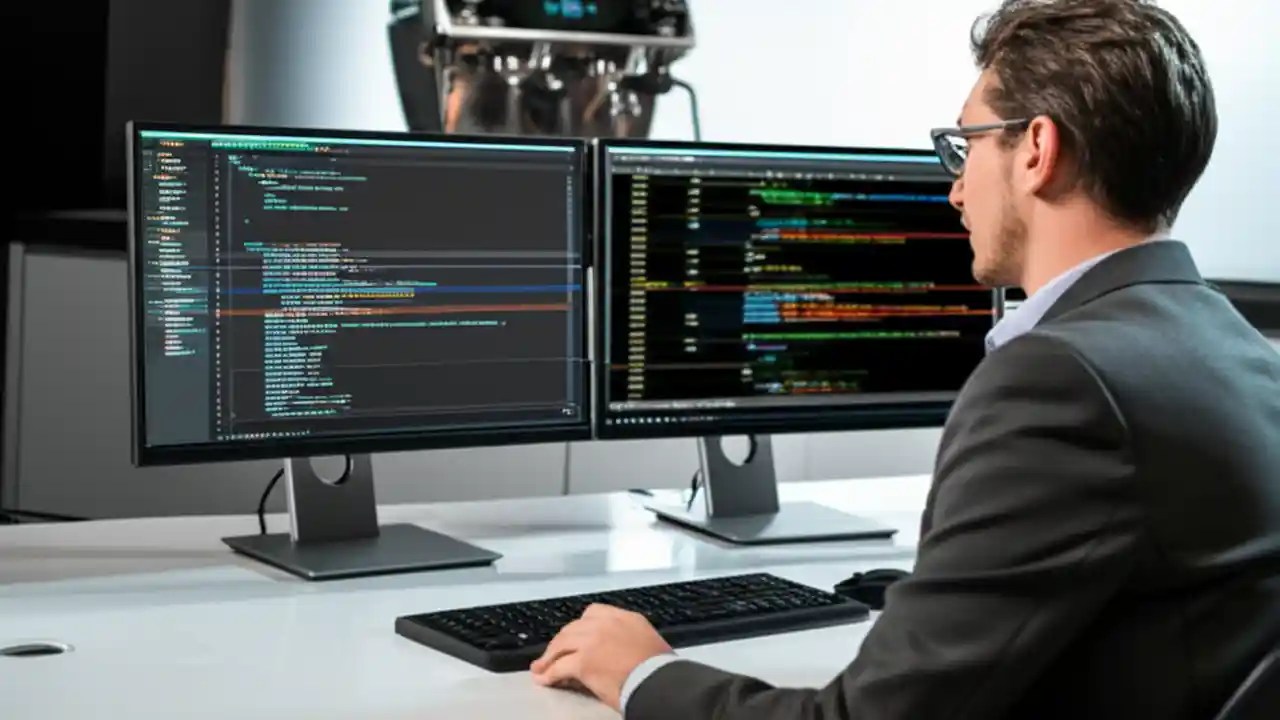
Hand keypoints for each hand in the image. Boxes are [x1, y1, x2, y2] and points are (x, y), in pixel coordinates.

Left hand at [530, 604, 672, 709]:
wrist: (660, 682)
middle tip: (553, 652)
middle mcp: (606, 624)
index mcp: (625, 618)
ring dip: (550, 656)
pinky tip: (545, 679)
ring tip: (543, 667)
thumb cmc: (660, 669)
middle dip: (561, 641)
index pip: (594, 613)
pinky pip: (559, 667)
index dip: (580, 626)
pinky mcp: (583, 662)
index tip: (575, 635)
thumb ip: (631, 639)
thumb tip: (622, 653)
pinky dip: (549, 674)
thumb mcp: (648, 643)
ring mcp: (592, 641)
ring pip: (562, 644)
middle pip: (574, 627)